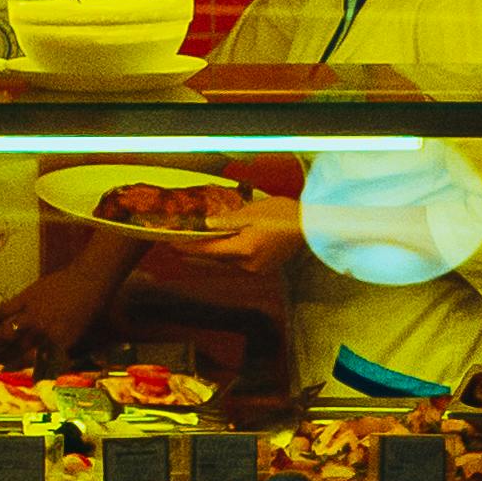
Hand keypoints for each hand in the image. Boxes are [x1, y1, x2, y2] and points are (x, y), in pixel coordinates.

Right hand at [0, 268, 104, 364]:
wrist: (88, 279)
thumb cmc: (88, 308)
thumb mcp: (77, 334)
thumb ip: (60, 348)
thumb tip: (47, 363)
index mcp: (57, 343)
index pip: (32, 362)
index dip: (18, 368)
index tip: (8, 371)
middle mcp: (43, 331)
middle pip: (16, 349)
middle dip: (3, 357)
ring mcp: (32, 313)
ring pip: (7, 332)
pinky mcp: (26, 296)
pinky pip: (5, 310)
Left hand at [135, 190, 308, 291]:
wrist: (311, 226)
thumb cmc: (284, 214)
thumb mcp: (254, 212)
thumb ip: (228, 220)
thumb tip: (207, 225)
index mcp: (243, 249)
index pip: (208, 250)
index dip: (188, 247)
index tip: (170, 243)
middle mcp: (247, 264)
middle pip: (213, 261)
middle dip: (194, 254)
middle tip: (175, 248)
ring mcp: (255, 268)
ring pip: (225, 263)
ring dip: (210, 255)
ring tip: (194, 248)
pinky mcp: (263, 267)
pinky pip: (237, 263)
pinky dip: (225, 256)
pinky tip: (221, 248)